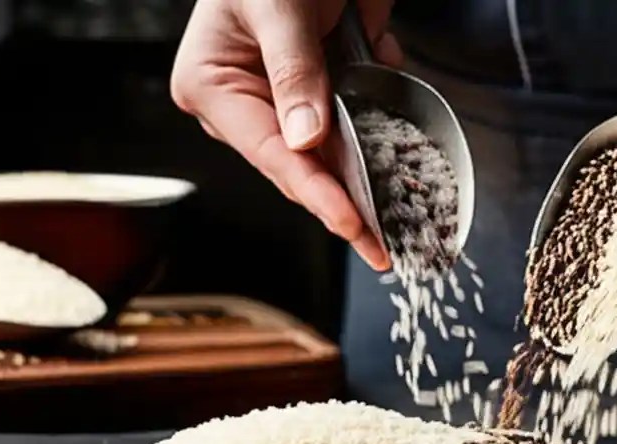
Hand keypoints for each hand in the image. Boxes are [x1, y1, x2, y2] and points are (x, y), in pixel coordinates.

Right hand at [170, 0, 402, 270]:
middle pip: (302, 167)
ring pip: (332, 152)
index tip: (354, 227)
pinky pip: (355, 118)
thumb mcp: (277, 6)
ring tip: (404, 217)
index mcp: (213, 87)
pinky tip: (404, 135)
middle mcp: (245, 100)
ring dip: (370, 173)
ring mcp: (285, 97)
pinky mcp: (320, 86)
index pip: (273, 155)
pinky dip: (383, 121)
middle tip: (385, 247)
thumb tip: (305, 140)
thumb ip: (294, 71)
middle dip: (348, 201)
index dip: (318, 195)